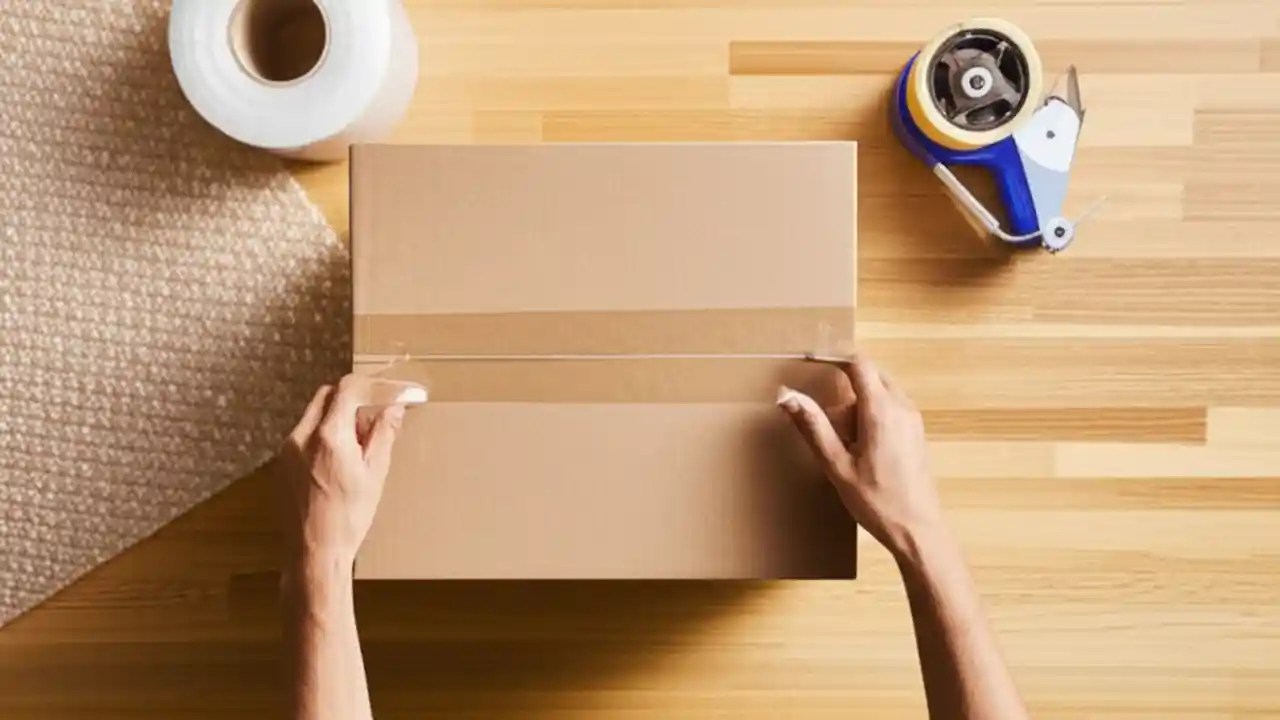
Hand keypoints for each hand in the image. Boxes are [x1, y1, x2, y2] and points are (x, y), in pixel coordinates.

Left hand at [276, 374, 427, 565]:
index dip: (374, 386)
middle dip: (354, 398)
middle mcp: (301, 437)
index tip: (393, 393)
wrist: (314, 552)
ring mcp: (287, 450)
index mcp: (329, 436)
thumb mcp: (374, 474)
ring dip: (338, 418)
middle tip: (377, 416)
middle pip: (328, 396)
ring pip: (315, 415)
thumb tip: (393, 409)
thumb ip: (383, 435)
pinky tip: (339, 461)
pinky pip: (304, 435)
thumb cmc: (348, 519)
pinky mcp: (281, 464)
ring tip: (360, 445)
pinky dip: (324, 435)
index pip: (349, 389)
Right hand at [777, 354, 945, 559]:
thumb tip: (787, 396)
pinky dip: (870, 413)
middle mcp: (902, 407)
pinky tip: (860, 446)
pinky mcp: (916, 430)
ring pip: (880, 389)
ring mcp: (913, 418)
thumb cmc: (877, 502)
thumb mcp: (837, 465)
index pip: (858, 363)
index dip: (832, 356)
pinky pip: (890, 405)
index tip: (809, 360)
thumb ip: (813, 426)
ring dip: (857, 402)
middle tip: (825, 415)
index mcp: (881, 411)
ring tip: (842, 439)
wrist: (918, 530)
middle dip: (843, 385)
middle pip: (869, 373)